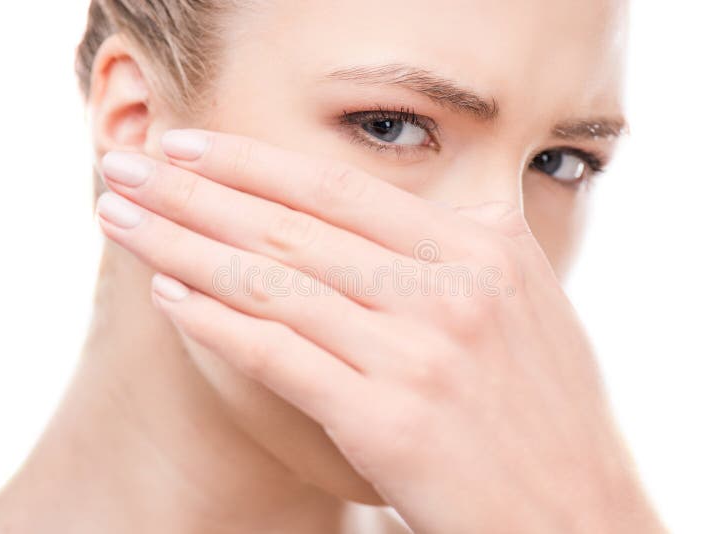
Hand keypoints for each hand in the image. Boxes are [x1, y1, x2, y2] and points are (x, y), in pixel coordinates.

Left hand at [96, 129, 664, 532]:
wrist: (579, 514)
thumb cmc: (546, 413)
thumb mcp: (525, 302)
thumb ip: (461, 250)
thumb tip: (385, 220)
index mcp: (482, 247)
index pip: (343, 188)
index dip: (254, 161)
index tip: (191, 146)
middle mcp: (451, 288)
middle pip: (294, 225)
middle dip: (195, 191)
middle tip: (127, 169)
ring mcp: (419, 353)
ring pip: (274, 283)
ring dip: (183, 247)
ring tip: (122, 221)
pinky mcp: (388, 420)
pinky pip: (281, 355)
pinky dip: (218, 322)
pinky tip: (170, 296)